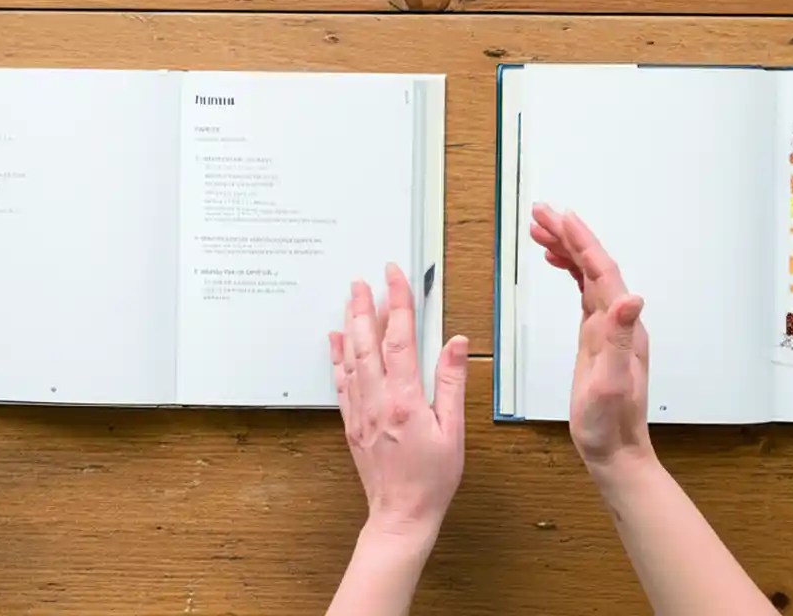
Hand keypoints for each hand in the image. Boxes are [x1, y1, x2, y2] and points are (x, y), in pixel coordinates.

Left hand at [328, 263, 468, 544]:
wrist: (402, 514)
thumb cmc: (432, 478)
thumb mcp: (454, 431)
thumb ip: (452, 383)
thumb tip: (456, 344)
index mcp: (405, 400)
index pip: (400, 338)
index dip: (398, 302)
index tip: (396, 277)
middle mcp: (377, 401)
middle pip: (367, 341)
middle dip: (366, 306)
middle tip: (364, 280)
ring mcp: (360, 411)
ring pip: (351, 357)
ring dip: (350, 324)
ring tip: (350, 298)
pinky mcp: (351, 423)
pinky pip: (340, 381)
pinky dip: (337, 356)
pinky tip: (336, 339)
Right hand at [529, 204, 654, 477]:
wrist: (614, 449)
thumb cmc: (610, 422)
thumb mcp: (612, 381)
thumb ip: (620, 339)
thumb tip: (632, 299)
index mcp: (622, 325)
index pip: (601, 270)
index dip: (580, 240)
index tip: (559, 216)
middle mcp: (619, 320)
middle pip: (594, 264)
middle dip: (568, 235)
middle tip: (539, 212)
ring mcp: (609, 327)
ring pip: (588, 275)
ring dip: (567, 248)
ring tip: (539, 230)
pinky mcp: (596, 337)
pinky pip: (584, 293)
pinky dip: (570, 272)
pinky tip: (557, 264)